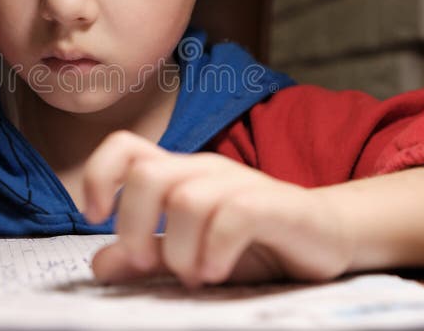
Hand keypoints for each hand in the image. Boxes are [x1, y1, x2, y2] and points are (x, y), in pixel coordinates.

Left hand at [83, 131, 353, 287]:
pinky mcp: (273, 204)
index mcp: (179, 174)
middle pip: (146, 175)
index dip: (97, 176)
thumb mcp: (191, 253)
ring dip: (178, 250)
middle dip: (134, 227)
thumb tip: (99, 265)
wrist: (328, 237)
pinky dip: (215, 251)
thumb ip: (147, 255)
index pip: (124, 148)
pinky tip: (217, 271)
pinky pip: (232, 215)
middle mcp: (205, 170)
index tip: (95, 217)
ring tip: (193, 275)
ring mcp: (239, 183)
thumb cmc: (254, 243)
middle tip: (149, 264)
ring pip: (185, 199)